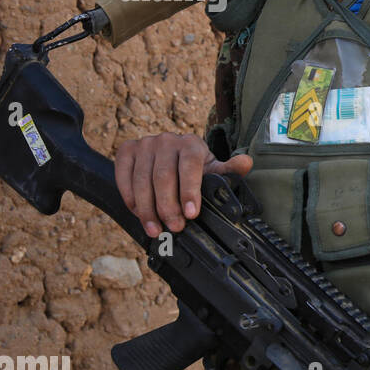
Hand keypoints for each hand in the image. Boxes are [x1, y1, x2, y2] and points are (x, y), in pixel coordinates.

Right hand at [114, 133, 252, 236]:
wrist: (171, 155)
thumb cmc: (195, 167)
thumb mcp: (213, 169)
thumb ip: (229, 170)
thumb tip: (246, 163)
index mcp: (191, 144)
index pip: (189, 167)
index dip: (189, 191)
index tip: (191, 214)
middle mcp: (167, 140)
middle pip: (163, 177)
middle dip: (168, 206)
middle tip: (174, 227)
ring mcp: (144, 144)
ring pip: (142, 180)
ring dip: (147, 209)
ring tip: (155, 229)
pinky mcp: (126, 150)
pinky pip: (123, 176)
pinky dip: (129, 197)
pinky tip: (138, 213)